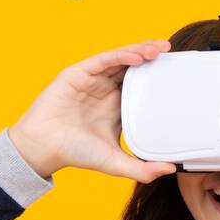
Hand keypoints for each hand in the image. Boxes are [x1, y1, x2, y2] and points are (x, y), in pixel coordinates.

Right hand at [8, 40, 177, 182]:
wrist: (44, 147)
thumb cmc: (75, 153)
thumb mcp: (115, 162)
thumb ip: (141, 169)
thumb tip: (170, 170)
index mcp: (117, 107)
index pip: (141, 86)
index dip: (157, 77)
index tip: (176, 74)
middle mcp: (106, 90)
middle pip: (134, 68)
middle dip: (152, 58)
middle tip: (171, 53)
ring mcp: (93, 80)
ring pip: (121, 59)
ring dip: (140, 51)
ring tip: (158, 50)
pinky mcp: (79, 73)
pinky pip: (104, 60)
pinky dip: (121, 56)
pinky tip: (137, 57)